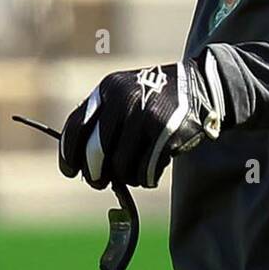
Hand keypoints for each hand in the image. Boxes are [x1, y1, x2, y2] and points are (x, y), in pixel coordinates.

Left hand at [58, 55, 225, 189]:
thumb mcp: (124, 95)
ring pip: (120, 167)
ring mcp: (146, 115)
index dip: (69, 155)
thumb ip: (101, 121)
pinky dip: (146, 177)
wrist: (199, 87)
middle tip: (101, 182)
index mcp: (108, 89)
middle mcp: (124, 99)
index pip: (76, 128)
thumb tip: (80, 164)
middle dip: (95, 174)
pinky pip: (145, 171)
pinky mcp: (166, 132)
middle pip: (95, 153)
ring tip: (135, 170)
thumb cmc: (153, 100)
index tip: (70, 171)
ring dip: (126, 177)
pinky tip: (151, 171)